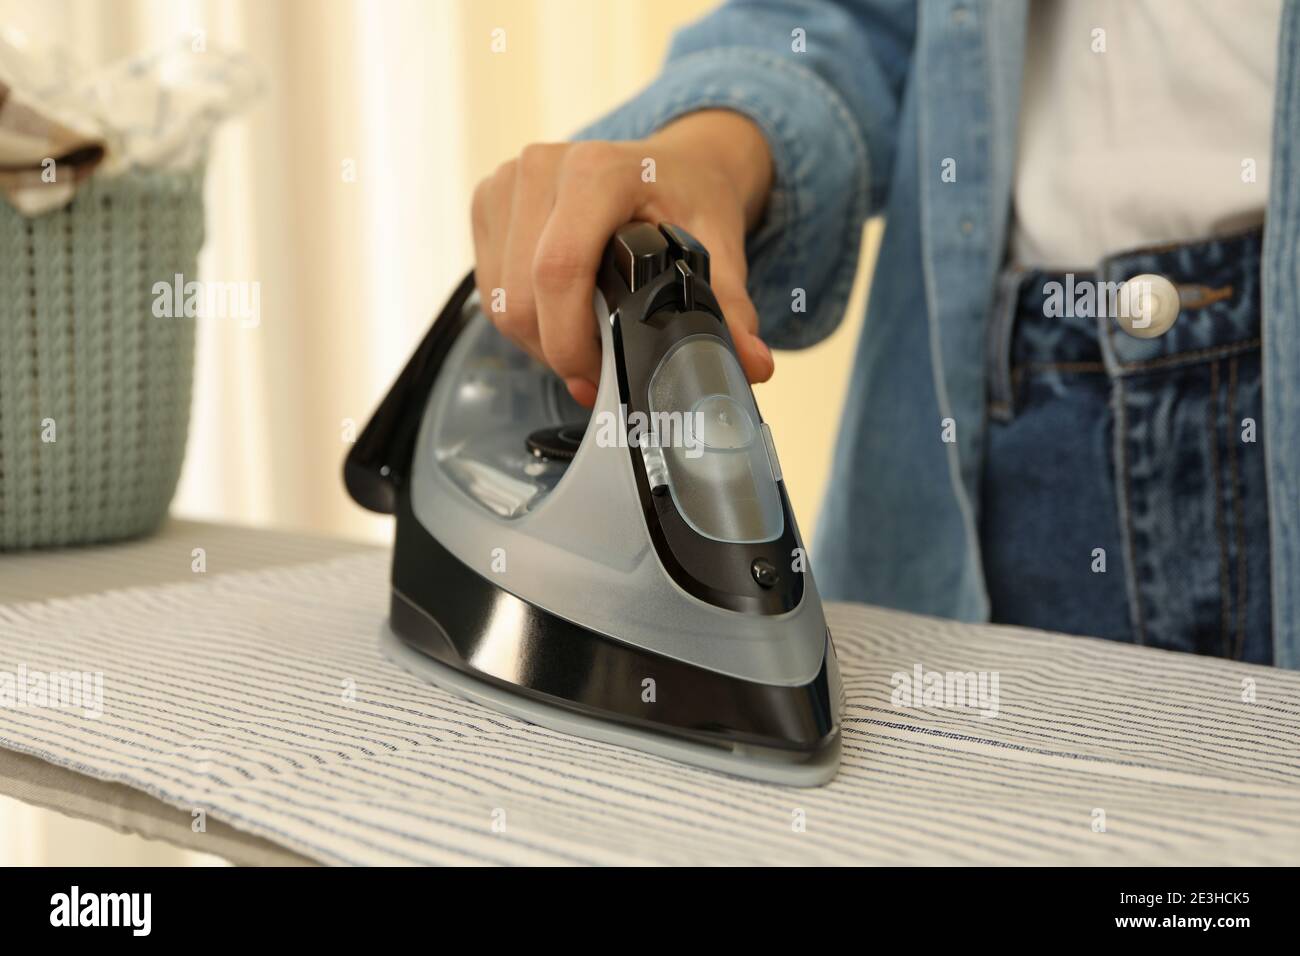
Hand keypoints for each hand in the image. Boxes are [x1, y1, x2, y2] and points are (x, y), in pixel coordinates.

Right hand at [470, 110, 774, 406]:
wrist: (667, 161)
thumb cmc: (688, 196)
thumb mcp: (718, 243)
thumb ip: (729, 305)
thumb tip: (751, 363)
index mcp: (597, 170)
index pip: (559, 269)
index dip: (570, 339)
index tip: (599, 376)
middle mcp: (541, 167)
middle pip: (522, 296)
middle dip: (557, 350)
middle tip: (599, 370)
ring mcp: (506, 182)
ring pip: (499, 300)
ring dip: (538, 339)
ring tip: (584, 342)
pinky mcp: (487, 201)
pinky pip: (488, 288)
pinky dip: (522, 318)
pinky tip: (561, 316)